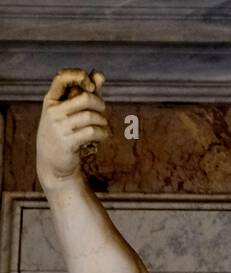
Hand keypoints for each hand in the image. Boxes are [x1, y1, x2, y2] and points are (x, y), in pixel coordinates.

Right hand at [37, 68, 107, 190]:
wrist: (53, 163)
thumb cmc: (65, 132)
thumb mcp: (71, 111)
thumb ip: (85, 92)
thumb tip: (100, 74)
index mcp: (51, 99)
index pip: (61, 77)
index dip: (78, 75)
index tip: (90, 85)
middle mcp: (52, 111)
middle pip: (84, 98)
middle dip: (99, 103)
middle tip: (102, 110)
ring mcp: (59, 127)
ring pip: (91, 116)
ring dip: (102, 121)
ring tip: (102, 126)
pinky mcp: (68, 142)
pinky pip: (93, 132)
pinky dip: (103, 133)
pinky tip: (102, 136)